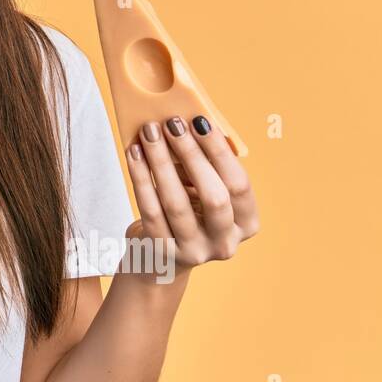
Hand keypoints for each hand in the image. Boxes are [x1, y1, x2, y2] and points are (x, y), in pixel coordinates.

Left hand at [122, 115, 258, 272]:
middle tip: (172, 124)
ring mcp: (195, 251)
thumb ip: (204, 166)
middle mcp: (225, 242)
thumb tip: (187, 124)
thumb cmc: (186, 214)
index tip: (200, 121)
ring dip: (161, 161)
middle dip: (192, 155)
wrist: (157, 260)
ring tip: (149, 132)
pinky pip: (150, 210)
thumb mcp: (202, 194)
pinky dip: (141, 177)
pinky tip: (134, 154)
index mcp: (247, 224)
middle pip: (214, 196)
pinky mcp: (163, 253)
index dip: (220, 152)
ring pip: (177, 203)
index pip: (239, 185)